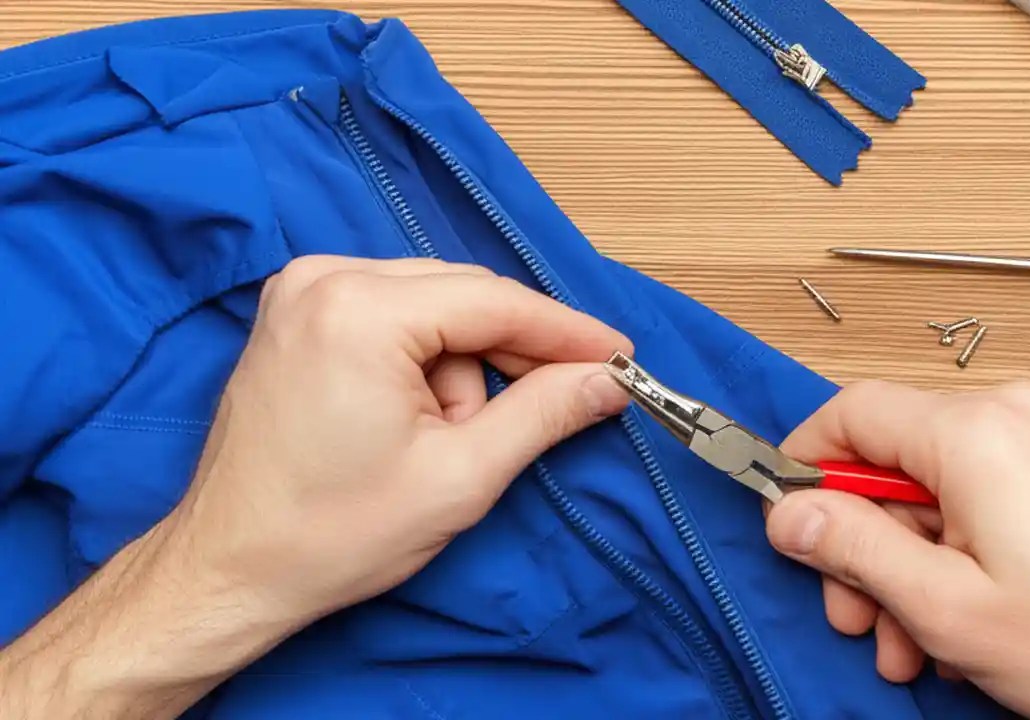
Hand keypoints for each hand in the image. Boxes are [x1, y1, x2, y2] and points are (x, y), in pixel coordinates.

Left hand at [179, 255, 632, 622]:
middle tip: (561, 401)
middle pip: (463, 296)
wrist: (229, 569)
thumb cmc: (332, 534)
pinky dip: (421, 360)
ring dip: (460, 368)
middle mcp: (323, 278)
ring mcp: (300, 291)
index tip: (619, 358)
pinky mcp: (293, 314)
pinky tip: (416, 418)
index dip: (567, 333)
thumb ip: (543, 413)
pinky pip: (392, 314)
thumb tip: (605, 378)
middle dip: (512, 354)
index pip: (495, 303)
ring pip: (431, 306)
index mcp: (360, 310)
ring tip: (441, 441)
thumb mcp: (461, 477)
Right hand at [766, 380, 1029, 719]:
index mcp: (975, 431)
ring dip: (909, 566)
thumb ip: (851, 548)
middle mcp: (1013, 415)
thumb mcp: (941, 605)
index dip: (806, 465)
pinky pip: (980, 496)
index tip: (789, 519)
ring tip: (915, 643)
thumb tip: (789, 514)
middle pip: (893, 461)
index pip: (853, 412)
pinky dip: (956, 554)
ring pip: (935, 490)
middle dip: (865, 546)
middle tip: (856, 616)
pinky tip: (960, 625)